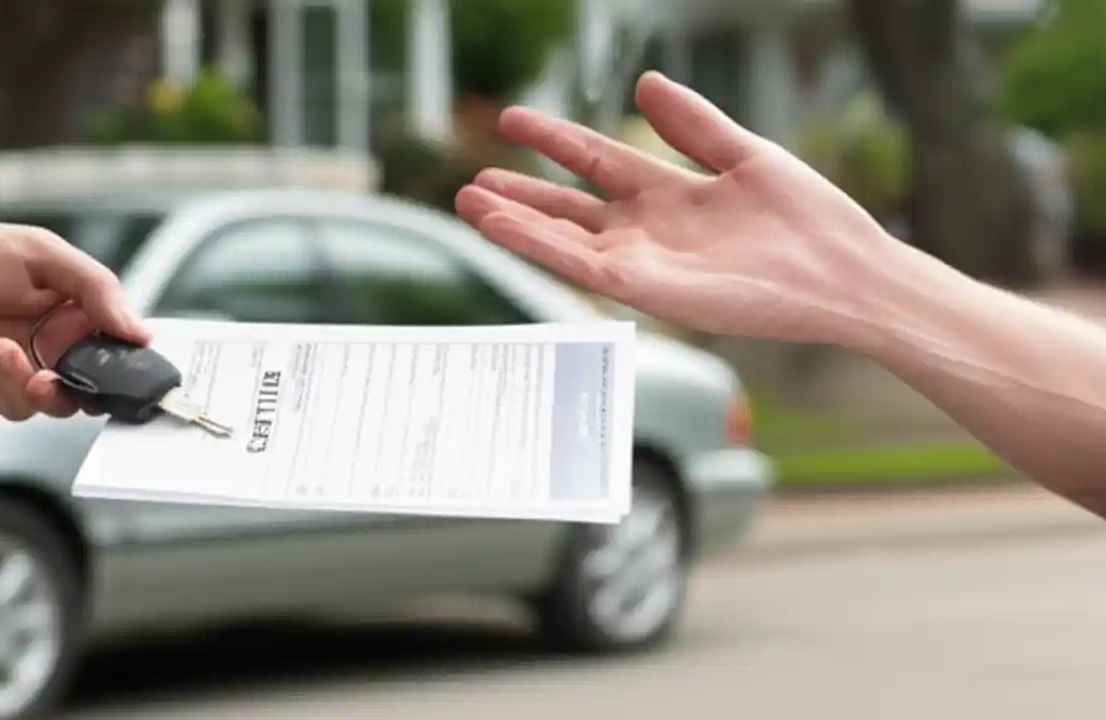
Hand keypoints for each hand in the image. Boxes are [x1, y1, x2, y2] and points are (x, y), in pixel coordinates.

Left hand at [0, 218, 150, 419]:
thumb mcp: (44, 254)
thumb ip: (98, 289)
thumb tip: (140, 330)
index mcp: (79, 309)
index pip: (122, 341)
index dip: (132, 356)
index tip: (134, 361)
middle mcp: (60, 344)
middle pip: (102, 383)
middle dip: (98, 386)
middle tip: (82, 374)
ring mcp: (32, 371)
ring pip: (64, 404)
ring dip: (47, 389)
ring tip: (20, 360)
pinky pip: (22, 408)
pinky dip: (11, 384)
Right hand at [456, 71, 904, 348]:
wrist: (845, 273)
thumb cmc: (809, 219)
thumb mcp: (745, 154)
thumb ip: (694, 124)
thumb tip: (644, 82)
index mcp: (669, 193)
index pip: (595, 160)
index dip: (553, 140)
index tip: (510, 120)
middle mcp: (648, 229)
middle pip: (568, 207)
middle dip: (520, 194)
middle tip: (469, 182)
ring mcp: (645, 260)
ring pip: (564, 238)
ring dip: (514, 222)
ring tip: (467, 202)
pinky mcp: (648, 289)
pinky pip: (580, 265)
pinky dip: (537, 246)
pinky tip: (502, 225)